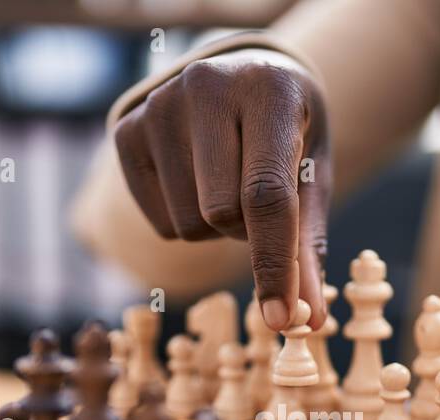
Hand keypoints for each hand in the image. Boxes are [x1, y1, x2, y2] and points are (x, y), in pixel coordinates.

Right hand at [113, 48, 330, 331]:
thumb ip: (307, 248)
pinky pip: (160, 222)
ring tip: (230, 185)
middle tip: (262, 204)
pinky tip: (198, 182)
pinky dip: (185, 222)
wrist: (245, 79)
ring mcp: (159, 104)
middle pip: (221, 214)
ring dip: (216, 229)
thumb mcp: (312, 179)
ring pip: (188, 225)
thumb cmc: (289, 135)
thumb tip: (307, 321)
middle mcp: (206, 85)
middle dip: (247, 233)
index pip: (266, 196)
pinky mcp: (126, 129)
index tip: (281, 319)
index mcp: (267, 89)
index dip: (274, 264)